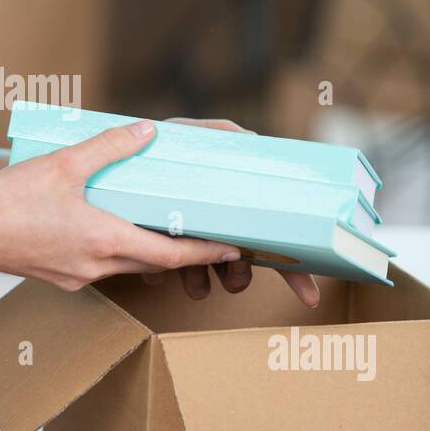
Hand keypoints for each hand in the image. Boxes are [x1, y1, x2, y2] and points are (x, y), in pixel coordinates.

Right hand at [0, 120, 244, 290]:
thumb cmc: (6, 203)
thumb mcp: (62, 164)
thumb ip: (108, 147)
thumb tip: (145, 130)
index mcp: (105, 240)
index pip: (171, 254)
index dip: (205, 252)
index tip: (233, 249)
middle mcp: (97, 266)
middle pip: (153, 262)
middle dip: (182, 251)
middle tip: (208, 233)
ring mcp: (78, 275)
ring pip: (126, 264)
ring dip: (147, 249)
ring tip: (163, 226)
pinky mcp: (61, 276)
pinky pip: (101, 265)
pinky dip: (115, 248)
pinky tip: (108, 226)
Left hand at [140, 117, 319, 307]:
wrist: (119, 157)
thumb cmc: (165, 144)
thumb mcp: (195, 134)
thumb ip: (224, 133)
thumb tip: (253, 140)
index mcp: (232, 208)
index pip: (273, 242)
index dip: (295, 271)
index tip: (310, 296)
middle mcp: (212, 228)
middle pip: (240, 267)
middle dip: (238, 278)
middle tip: (233, 277)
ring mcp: (183, 243)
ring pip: (204, 279)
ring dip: (201, 283)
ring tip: (193, 280)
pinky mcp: (151, 251)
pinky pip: (160, 274)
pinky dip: (158, 274)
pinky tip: (154, 269)